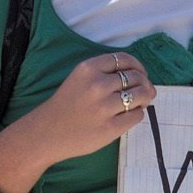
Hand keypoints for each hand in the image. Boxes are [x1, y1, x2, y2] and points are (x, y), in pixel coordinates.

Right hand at [0, 50, 156, 192]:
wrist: (46, 133)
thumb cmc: (65, 105)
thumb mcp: (79, 78)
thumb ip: (104, 73)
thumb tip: (140, 77)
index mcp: (89, 68)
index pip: (124, 59)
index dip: (138, 66)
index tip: (140, 74)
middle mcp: (98, 85)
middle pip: (136, 77)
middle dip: (145, 83)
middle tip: (146, 90)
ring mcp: (105, 107)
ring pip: (140, 95)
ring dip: (145, 98)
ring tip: (143, 102)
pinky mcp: (110, 127)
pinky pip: (136, 115)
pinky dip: (138, 114)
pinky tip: (130, 115)